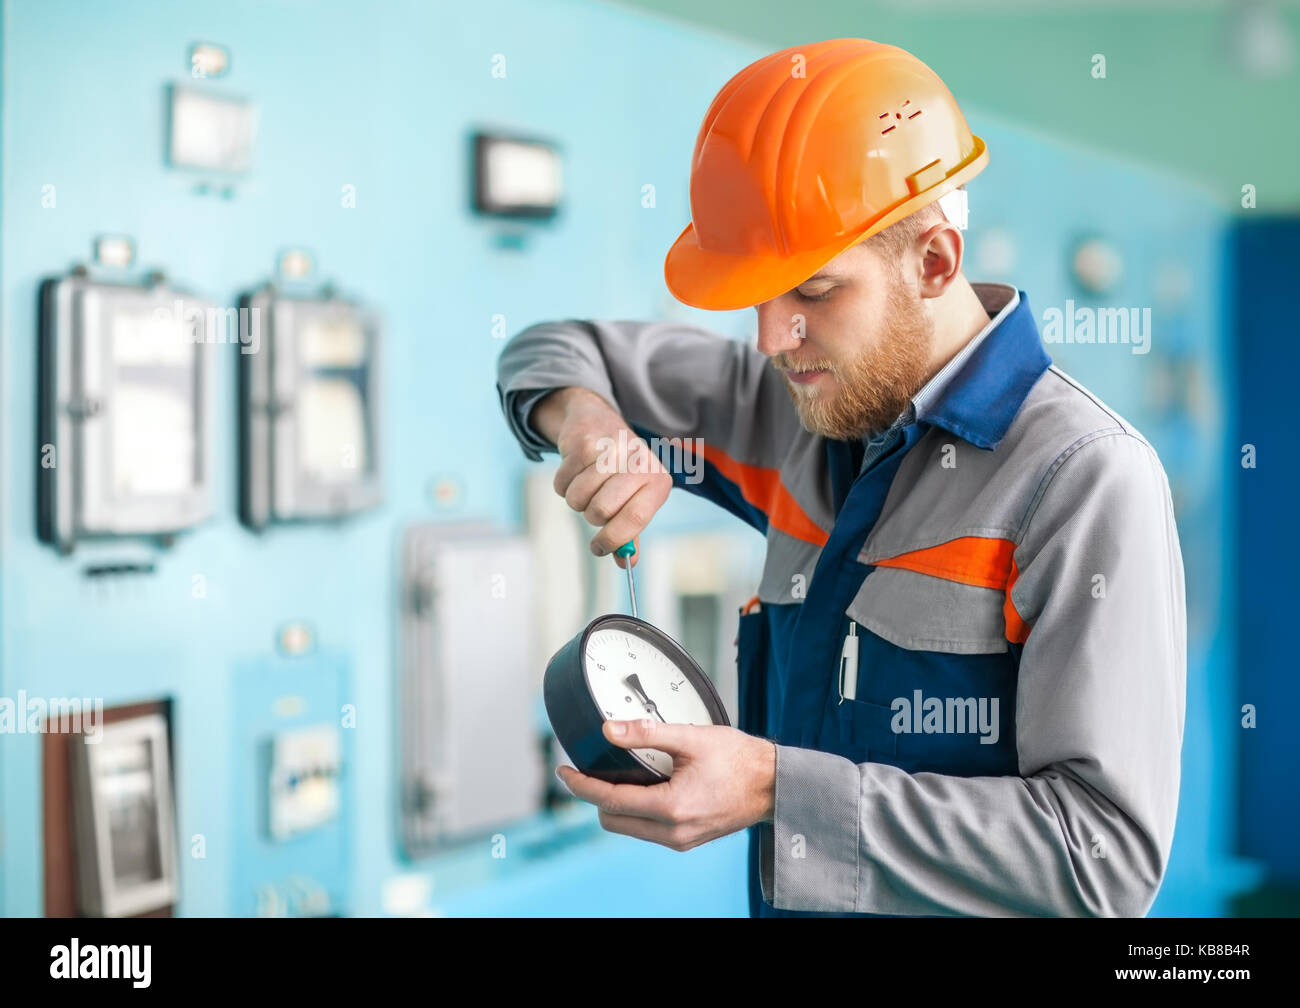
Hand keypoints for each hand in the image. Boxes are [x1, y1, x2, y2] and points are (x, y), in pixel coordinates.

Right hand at [533, 388, 672, 562]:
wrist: (597, 422)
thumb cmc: (619, 471)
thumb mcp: (633, 498)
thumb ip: (631, 532)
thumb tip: (626, 563)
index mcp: (658, 481)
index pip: (636, 518)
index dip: (613, 540)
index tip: (599, 548)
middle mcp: (639, 463)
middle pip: (602, 511)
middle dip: (591, 516)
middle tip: (594, 505)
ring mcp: (611, 450)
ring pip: (579, 498)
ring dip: (576, 499)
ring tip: (586, 485)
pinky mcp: (583, 443)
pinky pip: (562, 483)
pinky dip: (563, 484)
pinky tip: (575, 470)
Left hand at [555, 719, 776, 850]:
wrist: (774, 785)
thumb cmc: (741, 760)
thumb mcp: (692, 738)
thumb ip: (646, 733)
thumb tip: (608, 730)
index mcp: (671, 808)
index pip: (609, 801)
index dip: (581, 786)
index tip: (565, 772)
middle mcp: (673, 832)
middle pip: (612, 820)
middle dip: (596, 796)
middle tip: (590, 769)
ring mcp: (680, 840)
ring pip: (628, 828)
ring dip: (617, 804)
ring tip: (619, 774)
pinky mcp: (687, 840)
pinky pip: (647, 829)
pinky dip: (637, 810)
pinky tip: (644, 785)